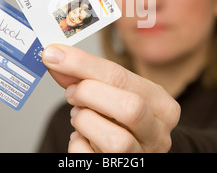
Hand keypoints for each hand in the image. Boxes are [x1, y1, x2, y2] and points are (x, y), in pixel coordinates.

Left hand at [42, 44, 180, 152]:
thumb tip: (55, 56)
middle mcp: (158, 134)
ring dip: (86, 123)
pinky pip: (91, 159)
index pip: (122, 77)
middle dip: (90, 94)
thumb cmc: (122, 120)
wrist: (132, 152)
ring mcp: (141, 157)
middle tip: (72, 93)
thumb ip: (87, 75)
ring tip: (78, 116)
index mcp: (162, 105)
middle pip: (130, 108)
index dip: (83, 64)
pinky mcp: (121, 171)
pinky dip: (77, 144)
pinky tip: (81, 137)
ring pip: (116, 141)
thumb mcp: (115, 93)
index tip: (54, 55)